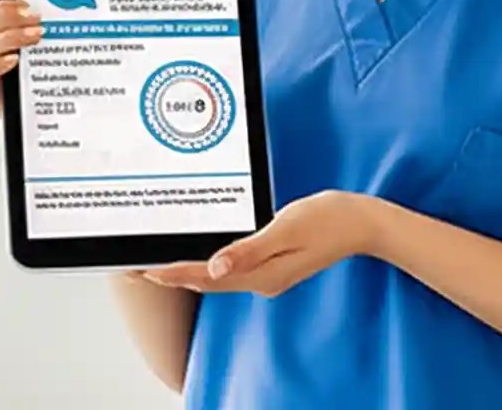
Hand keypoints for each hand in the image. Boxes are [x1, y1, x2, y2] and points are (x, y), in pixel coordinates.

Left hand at [143, 190, 382, 296]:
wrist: (362, 223)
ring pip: (218, 278)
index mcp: (263, 274)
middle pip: (208, 282)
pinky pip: (233, 269)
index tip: (145, 270)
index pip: (208, 277)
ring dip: (188, 272)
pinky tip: (201, 258)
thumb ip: (250, 250)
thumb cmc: (328, 219)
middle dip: (173, 276)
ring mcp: (269, 275)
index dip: (174, 273)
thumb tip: (215, 268)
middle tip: (139, 270)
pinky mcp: (273, 265)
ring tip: (158, 266)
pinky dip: (210, 265)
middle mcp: (262, 280)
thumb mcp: (286, 228)